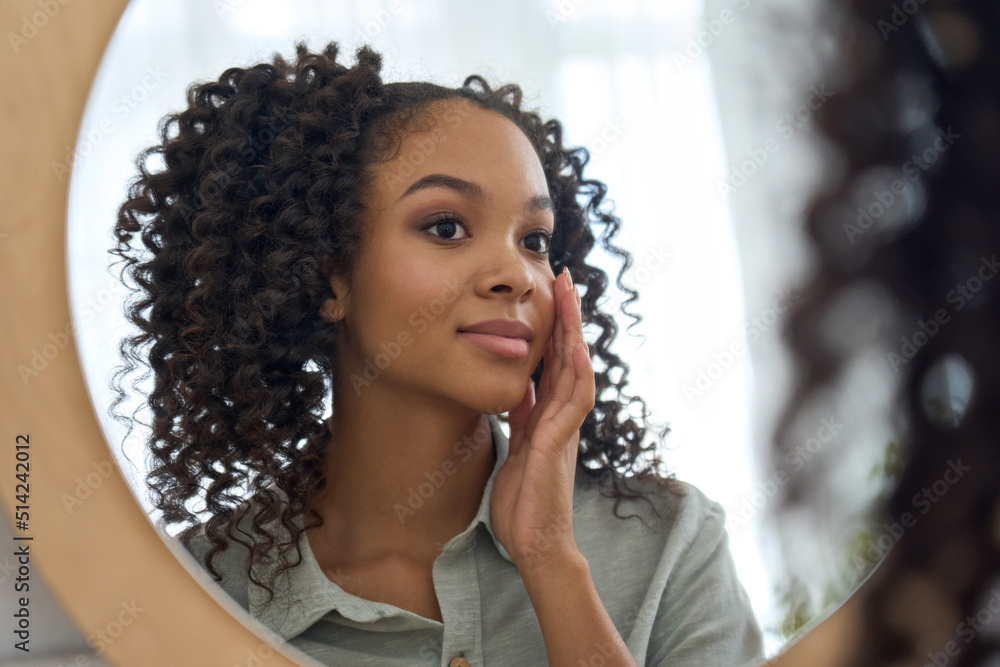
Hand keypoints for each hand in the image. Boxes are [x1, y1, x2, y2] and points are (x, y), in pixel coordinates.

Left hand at [491, 266, 595, 572]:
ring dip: (574, 333)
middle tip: (564, 276)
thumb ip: (524, 414)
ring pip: (576, 371)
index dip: (554, 326)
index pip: (555, 361)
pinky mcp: (557, 447)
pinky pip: (573, 405)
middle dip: (567, 316)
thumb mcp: (519, 444)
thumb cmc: (526, 500)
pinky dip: (577, 375)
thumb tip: (520, 385)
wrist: (535, 544)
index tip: (550, 291)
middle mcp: (561, 417)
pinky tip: (576, 350)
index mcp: (549, 415)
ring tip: (570, 297)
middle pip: (570, 356)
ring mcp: (563, 431)